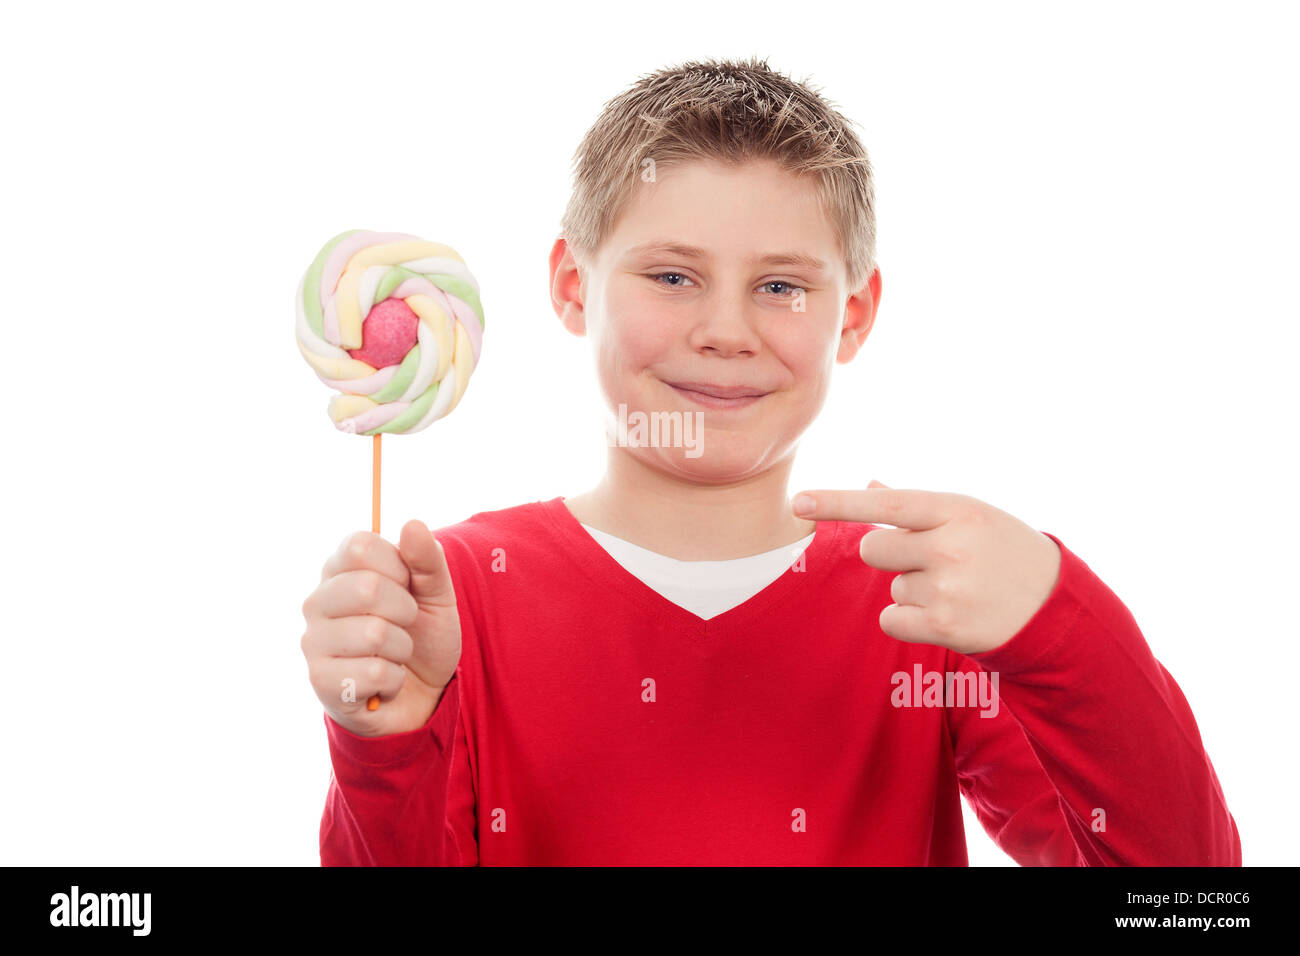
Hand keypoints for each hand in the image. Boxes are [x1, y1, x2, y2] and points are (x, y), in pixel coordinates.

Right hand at [300, 520, 461, 735]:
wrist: (422, 693)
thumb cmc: (423, 634)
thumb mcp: (437, 593)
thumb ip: (427, 559)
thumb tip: (412, 524)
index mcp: (340, 569)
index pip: (360, 546)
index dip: (398, 567)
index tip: (407, 586)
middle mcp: (317, 601)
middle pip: (366, 588)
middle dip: (405, 611)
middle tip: (405, 625)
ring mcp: (313, 641)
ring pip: (374, 634)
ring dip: (402, 649)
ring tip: (395, 655)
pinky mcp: (320, 680)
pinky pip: (375, 672)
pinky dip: (395, 679)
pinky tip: (384, 681)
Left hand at [792, 481, 1061, 654]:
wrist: (1054, 606)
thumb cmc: (1003, 551)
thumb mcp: (971, 516)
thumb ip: (917, 506)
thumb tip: (871, 482)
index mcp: (957, 509)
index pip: (885, 502)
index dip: (838, 502)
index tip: (798, 502)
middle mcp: (951, 545)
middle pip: (873, 548)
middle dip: (888, 555)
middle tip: (929, 560)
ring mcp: (948, 587)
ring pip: (891, 585)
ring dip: (914, 589)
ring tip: (958, 589)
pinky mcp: (944, 625)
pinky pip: (891, 618)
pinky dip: (908, 620)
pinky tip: (946, 614)